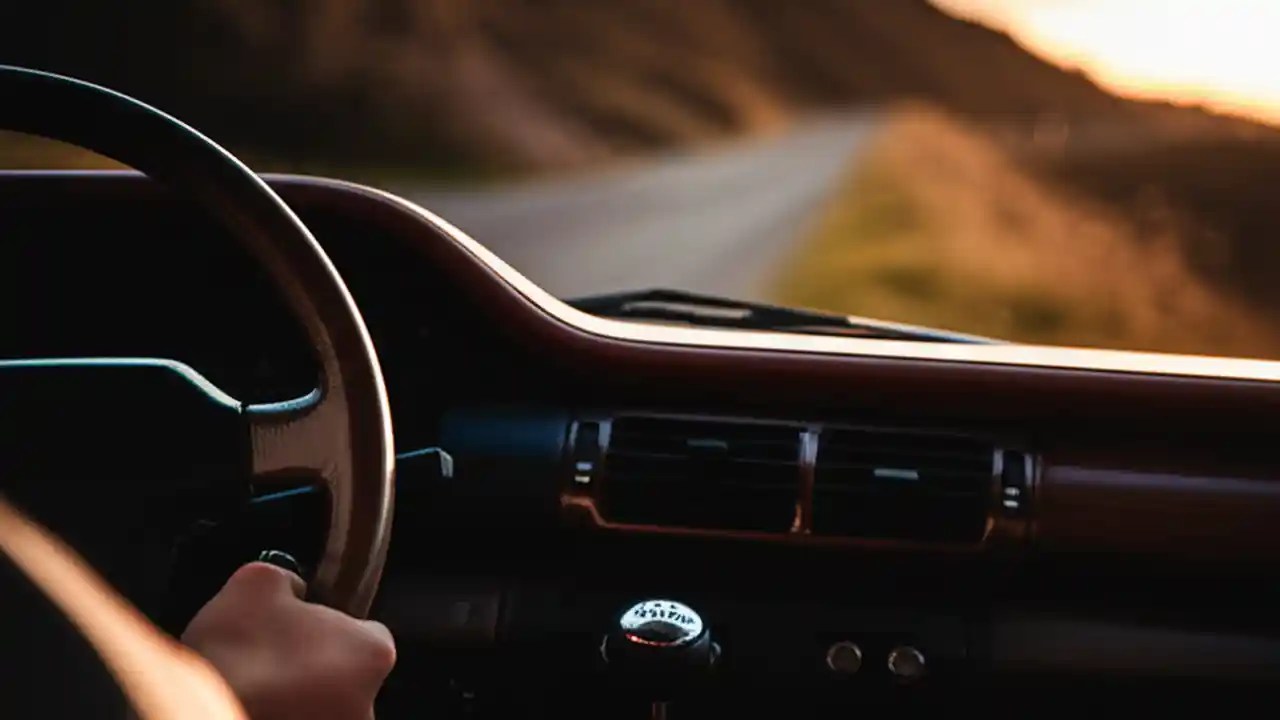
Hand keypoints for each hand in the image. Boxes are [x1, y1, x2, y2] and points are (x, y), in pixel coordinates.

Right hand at [181, 562, 395, 719]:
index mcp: (373, 654)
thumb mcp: (256, 582)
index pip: (368, 634)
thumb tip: (291, 586)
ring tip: (255, 687)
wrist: (198, 714)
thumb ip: (286, 576)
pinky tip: (250, 705)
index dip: (330, 628)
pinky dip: (282, 715)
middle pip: (345, 675)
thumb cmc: (236, 654)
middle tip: (270, 659)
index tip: (300, 629)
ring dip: (296, 697)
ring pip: (321, 707)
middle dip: (314, 667)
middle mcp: (368, 705)